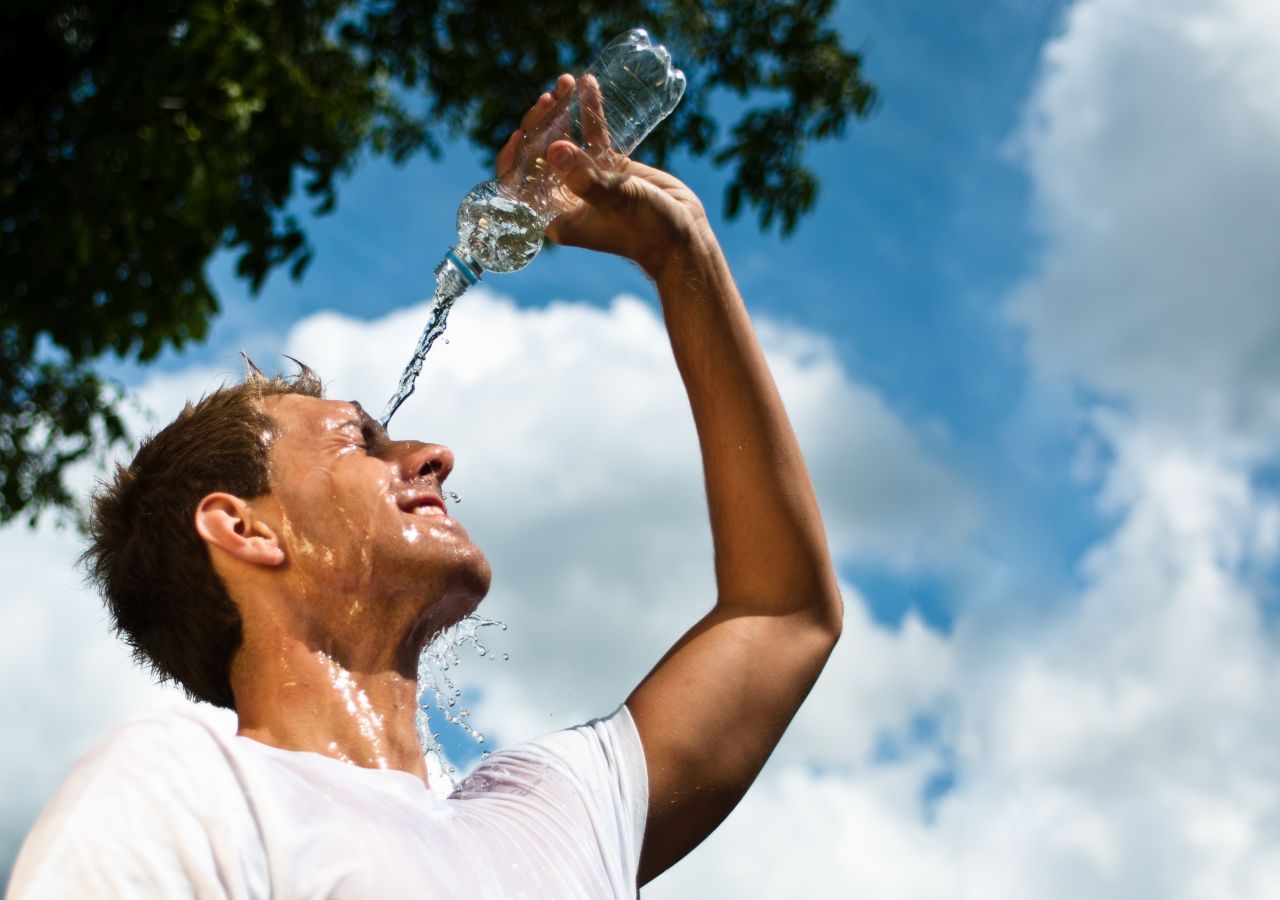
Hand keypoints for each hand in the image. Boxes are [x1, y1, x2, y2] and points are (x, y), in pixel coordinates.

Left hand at [495, 74, 711, 279]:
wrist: (683, 237)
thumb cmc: (646, 230)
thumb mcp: (614, 201)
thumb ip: (584, 177)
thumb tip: (555, 149)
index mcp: (556, 215)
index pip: (520, 185)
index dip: (514, 159)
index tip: (520, 133)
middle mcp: (566, 198)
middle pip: (540, 156)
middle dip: (539, 125)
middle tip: (548, 99)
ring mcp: (588, 181)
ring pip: (565, 141)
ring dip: (562, 112)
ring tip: (565, 82)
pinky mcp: (611, 168)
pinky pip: (593, 136)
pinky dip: (589, 112)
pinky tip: (588, 84)